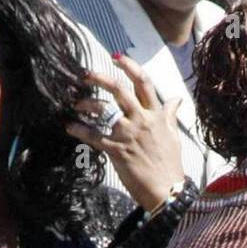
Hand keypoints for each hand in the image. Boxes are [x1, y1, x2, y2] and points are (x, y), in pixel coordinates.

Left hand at [66, 53, 185, 211]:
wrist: (167, 190)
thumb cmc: (170, 164)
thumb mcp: (173, 135)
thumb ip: (169, 114)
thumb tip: (176, 99)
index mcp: (155, 115)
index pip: (143, 83)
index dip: (130, 66)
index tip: (116, 57)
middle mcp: (141, 120)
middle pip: (119, 90)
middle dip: (100, 78)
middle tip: (85, 74)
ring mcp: (128, 134)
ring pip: (104, 110)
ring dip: (86, 104)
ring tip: (76, 104)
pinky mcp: (117, 150)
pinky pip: (94, 136)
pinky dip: (80, 130)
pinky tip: (70, 126)